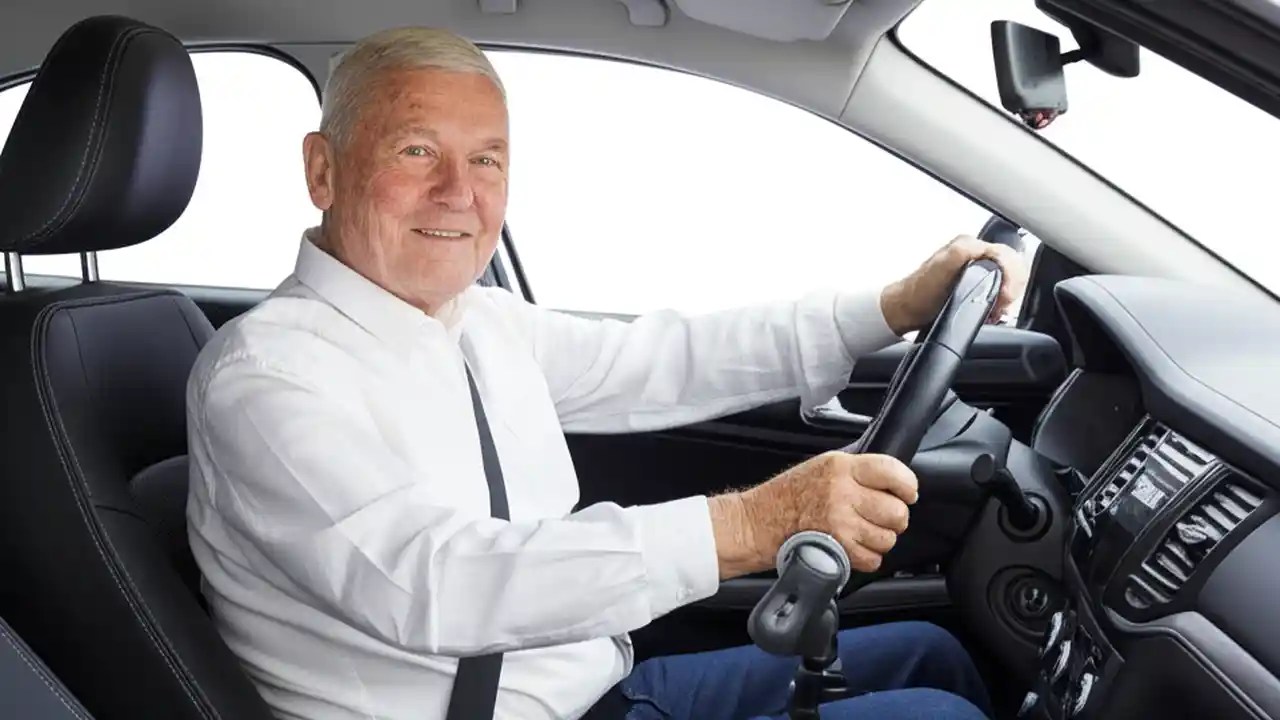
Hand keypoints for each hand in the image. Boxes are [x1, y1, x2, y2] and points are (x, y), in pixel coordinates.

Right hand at [708, 451, 917, 579]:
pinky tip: (853, 549)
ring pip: (888, 538)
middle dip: (894, 519)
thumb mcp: (821, 467)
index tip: (908, 494)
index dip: (908, 486)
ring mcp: (840, 522)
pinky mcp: (836, 549)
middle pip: (896, 511)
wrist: (757, 522)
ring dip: (880, 540)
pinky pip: (872, 559)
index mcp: (841, 467)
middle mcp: (842, 492)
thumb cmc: (787, 496)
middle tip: (881, 519)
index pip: (893, 471)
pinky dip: (867, 558)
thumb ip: (856, 472)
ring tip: (862, 534)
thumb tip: (892, 483)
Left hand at [879, 235, 1029, 335]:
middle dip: (1012, 287)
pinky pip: (1002, 287)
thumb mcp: (941, 267)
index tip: (1004, 296)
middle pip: (1013, 265)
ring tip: (996, 309)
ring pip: (1010, 278)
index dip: (1011, 276)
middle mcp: (974, 253)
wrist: (906, 310)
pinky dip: (1003, 300)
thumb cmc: (919, 293)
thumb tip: (984, 249)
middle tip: (1001, 305)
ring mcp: (977, 268)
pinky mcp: (977, 282)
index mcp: (969, 245)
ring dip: (1008, 295)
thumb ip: (964, 252)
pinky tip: (994, 309)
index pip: (1008, 254)